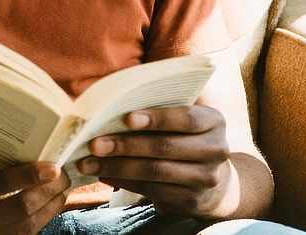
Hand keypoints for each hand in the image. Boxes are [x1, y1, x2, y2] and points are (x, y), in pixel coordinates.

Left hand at [76, 105, 231, 216]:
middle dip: (125, 145)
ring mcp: (206, 178)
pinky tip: (104, 175)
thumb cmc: (184, 137)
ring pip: (155, 171)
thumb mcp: (181, 121)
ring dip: (117, 167)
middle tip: (94, 144)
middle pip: (165, 147)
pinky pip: (152, 189)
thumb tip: (109, 104)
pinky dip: (124, 182)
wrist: (215, 182)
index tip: (127, 118)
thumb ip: (158, 109)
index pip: (187, 118)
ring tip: (89, 163)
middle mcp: (215, 149)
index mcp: (213, 121)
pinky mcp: (192, 200)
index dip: (158, 118)